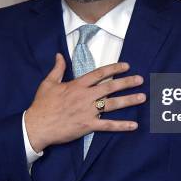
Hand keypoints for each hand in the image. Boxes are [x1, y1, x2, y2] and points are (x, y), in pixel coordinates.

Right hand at [24, 53, 145, 152]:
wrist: (37, 126)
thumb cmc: (42, 105)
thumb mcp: (48, 83)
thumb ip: (57, 69)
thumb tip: (59, 55)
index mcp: (77, 85)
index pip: (99, 74)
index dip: (114, 69)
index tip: (126, 66)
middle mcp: (85, 96)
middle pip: (110, 87)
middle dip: (127, 83)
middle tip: (140, 80)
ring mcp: (88, 112)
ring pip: (112, 105)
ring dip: (129, 100)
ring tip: (142, 97)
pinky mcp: (88, 126)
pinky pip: (108, 126)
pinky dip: (121, 126)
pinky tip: (134, 125)